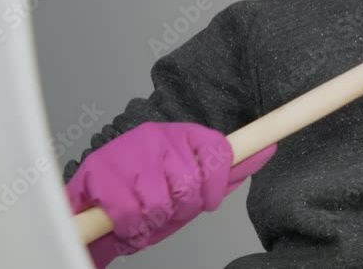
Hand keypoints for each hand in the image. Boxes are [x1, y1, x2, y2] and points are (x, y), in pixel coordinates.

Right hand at [65, 122, 276, 267]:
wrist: (95, 211)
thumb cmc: (149, 198)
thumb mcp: (194, 186)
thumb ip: (228, 170)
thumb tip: (268, 148)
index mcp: (183, 134)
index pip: (218, 149)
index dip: (218, 182)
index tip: (209, 201)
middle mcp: (156, 135)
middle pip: (190, 181)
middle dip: (181, 209)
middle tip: (166, 212)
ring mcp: (126, 149)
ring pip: (160, 200)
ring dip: (153, 221)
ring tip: (144, 217)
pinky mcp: (97, 170)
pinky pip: (129, 210)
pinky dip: (131, 227)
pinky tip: (126, 223)